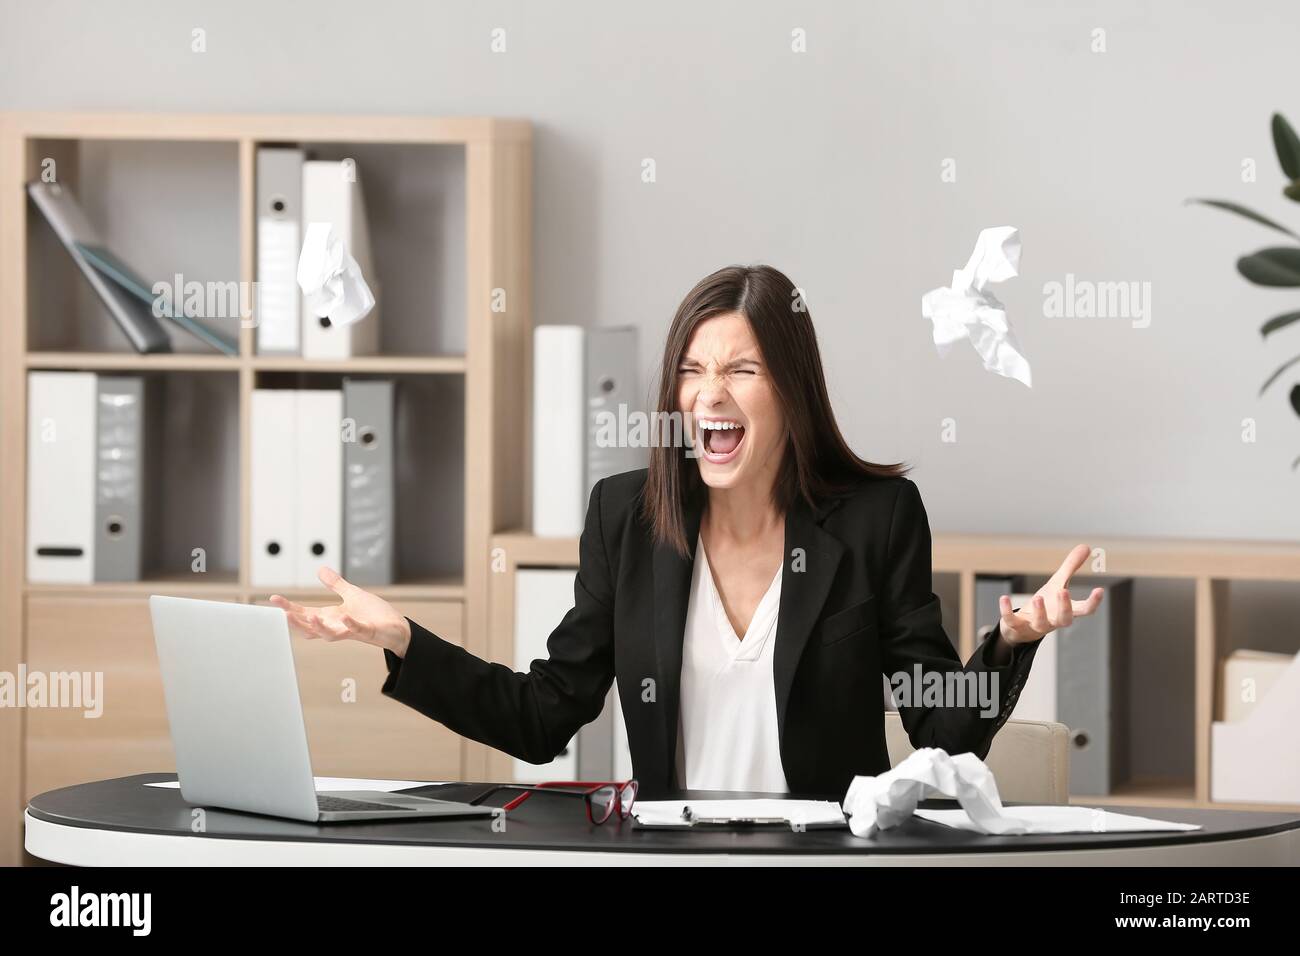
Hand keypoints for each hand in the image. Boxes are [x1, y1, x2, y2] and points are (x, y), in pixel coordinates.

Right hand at [269, 566, 412, 656]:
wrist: (396, 628)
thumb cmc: (374, 614)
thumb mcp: (352, 595)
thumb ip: (336, 584)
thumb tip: (321, 570)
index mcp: (331, 617)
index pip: (305, 614)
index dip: (289, 607)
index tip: (273, 598)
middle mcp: (337, 626)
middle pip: (311, 627)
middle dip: (296, 621)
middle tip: (283, 613)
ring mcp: (351, 630)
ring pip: (330, 634)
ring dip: (320, 627)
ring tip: (311, 617)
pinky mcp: (367, 631)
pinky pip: (356, 629)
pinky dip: (350, 624)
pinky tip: (344, 616)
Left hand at [998, 543, 1103, 644]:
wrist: (1023, 627)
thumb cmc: (1046, 604)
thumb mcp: (1058, 584)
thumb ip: (1071, 567)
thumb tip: (1086, 547)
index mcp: (1065, 610)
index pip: (1084, 610)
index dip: (1093, 602)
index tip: (1099, 590)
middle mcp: (1053, 620)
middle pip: (1064, 619)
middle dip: (1064, 607)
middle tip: (1064, 591)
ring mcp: (1035, 625)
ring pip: (1041, 623)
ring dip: (1040, 611)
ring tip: (1039, 597)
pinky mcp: (1018, 626)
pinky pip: (1012, 621)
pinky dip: (1007, 611)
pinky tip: (1004, 598)